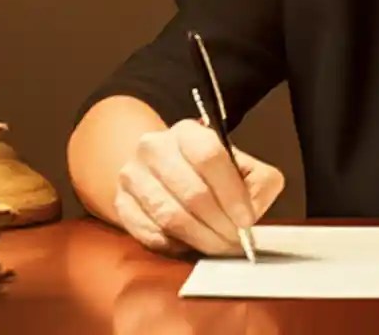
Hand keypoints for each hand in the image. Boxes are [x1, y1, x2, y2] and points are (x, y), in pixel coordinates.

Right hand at [114, 119, 284, 255]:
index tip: (245, 220)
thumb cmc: (209, 173)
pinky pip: (149, 232)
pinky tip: (190, 244)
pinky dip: (174, 245)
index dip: (231, 194)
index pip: (209, 157)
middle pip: (191, 192)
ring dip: (200, 238)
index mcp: (188, 132)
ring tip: (217, 246)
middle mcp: (155, 147)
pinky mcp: (121, 202)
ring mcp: (133, 174)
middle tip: (234, 241)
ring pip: (169, 216)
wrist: (163, 171)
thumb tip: (252, 210)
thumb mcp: (242, 167)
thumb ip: (257, 183)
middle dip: (219, 224)